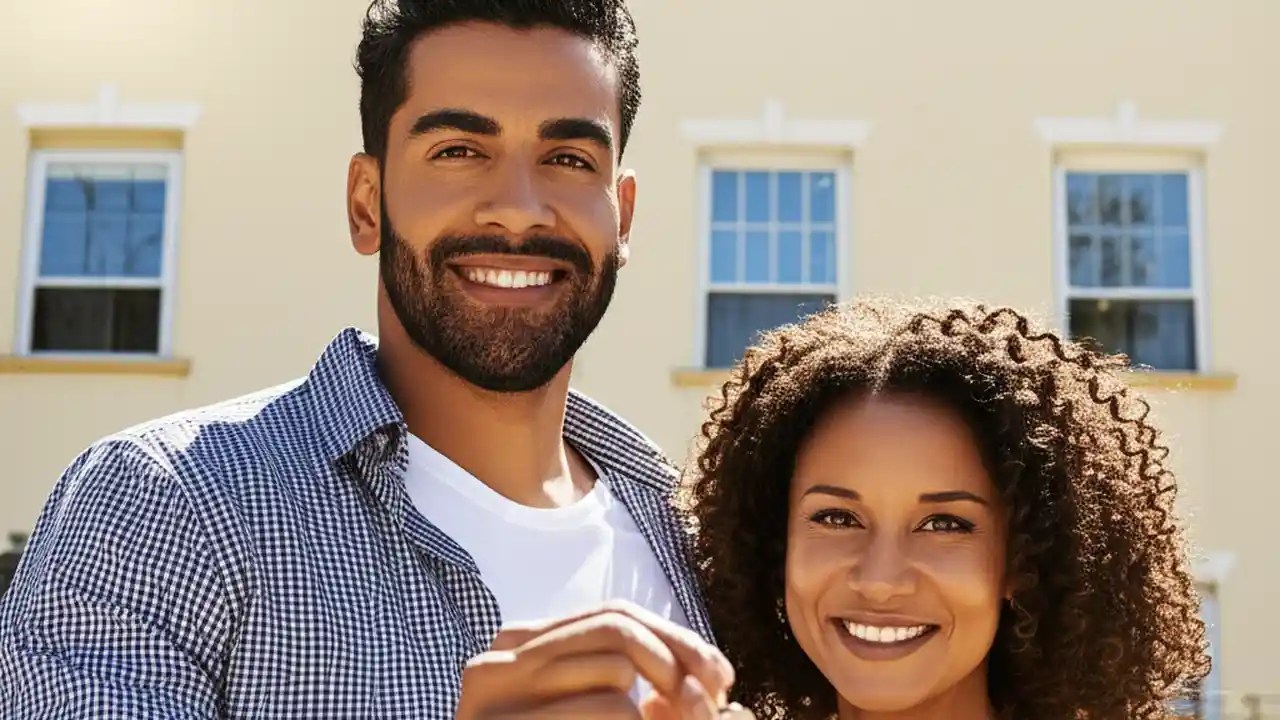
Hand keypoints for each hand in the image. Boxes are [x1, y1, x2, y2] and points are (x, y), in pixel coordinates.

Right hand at [456, 601, 734, 718]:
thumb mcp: (580, 707)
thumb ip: (612, 678)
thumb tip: (702, 670)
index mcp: (517, 644)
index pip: (613, 615)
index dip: (676, 638)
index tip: (721, 676)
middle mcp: (498, 658)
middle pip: (616, 629)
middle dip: (675, 660)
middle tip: (713, 699)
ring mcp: (493, 691)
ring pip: (615, 673)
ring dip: (653, 711)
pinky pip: (610, 709)